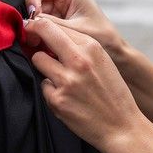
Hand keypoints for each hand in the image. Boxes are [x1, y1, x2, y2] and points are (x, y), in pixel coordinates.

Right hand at [24, 0, 124, 60]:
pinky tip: (38, 45)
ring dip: (32, 29)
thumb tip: (28, 22)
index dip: (32, 1)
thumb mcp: (76, 29)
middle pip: (34, 2)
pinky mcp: (56, 24)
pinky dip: (37, 35)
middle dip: (31, 18)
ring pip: (35, 16)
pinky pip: (40, 27)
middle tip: (29, 34)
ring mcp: (57, 10)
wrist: (114, 53)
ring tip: (34, 42)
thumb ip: (52, 24)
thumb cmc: (103, 37)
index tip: (32, 17)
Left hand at [26, 15, 143, 152]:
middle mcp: (78, 60)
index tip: (36, 28)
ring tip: (60, 76)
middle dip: (33, 32)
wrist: (122, 126)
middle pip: (43, 32)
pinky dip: (51, 90)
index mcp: (92, 47)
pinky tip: (67, 97)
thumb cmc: (113, 94)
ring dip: (45, 66)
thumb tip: (52, 35)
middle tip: (30, 37)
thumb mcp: (103, 62)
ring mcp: (66, 80)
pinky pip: (43, 86)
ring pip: (38, 59)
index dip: (42, 25)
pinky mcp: (57, 100)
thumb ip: (81, 48)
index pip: (56, 25)